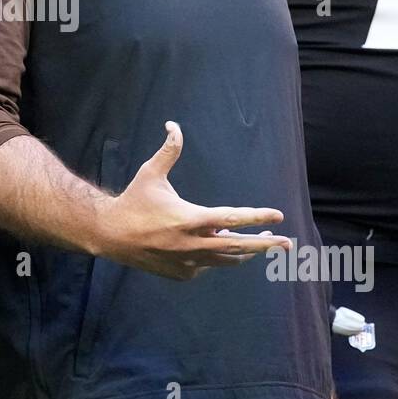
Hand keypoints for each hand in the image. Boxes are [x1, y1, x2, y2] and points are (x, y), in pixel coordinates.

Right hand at [90, 121, 291, 280]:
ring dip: (243, 253)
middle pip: (238, 246)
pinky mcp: (182, 273)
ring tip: (258, 246)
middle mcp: (193, 243)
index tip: (277, 216)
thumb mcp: (151, 174)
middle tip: (287, 243)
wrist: (111, 235)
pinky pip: (206, 265)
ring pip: (226, 260)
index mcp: (190, 218)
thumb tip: (174, 125)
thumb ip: (168, 151)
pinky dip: (213, 256)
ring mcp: (188, 262)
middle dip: (265, 245)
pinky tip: (211, 247)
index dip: (257, 217)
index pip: (232, 218)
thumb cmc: (133, 201)